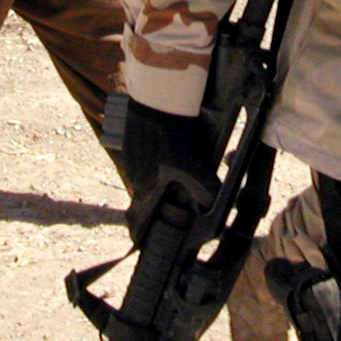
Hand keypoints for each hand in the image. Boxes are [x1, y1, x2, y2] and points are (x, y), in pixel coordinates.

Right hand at [122, 96, 218, 241]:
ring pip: (145, 174)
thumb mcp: (194, 167)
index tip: (139, 242)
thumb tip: (210, 203)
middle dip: (158, 200)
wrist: (158, 99)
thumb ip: (203, 190)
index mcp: (145, 187)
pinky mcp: (133, 137)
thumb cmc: (172, 135)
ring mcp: (131, 154)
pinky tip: (170, 147)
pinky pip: (144, 156)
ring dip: (158, 177)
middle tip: (174, 200)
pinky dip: (156, 158)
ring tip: (177, 171)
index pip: (136, 220)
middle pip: (144, 195)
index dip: (138, 233)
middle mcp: (133, 173)